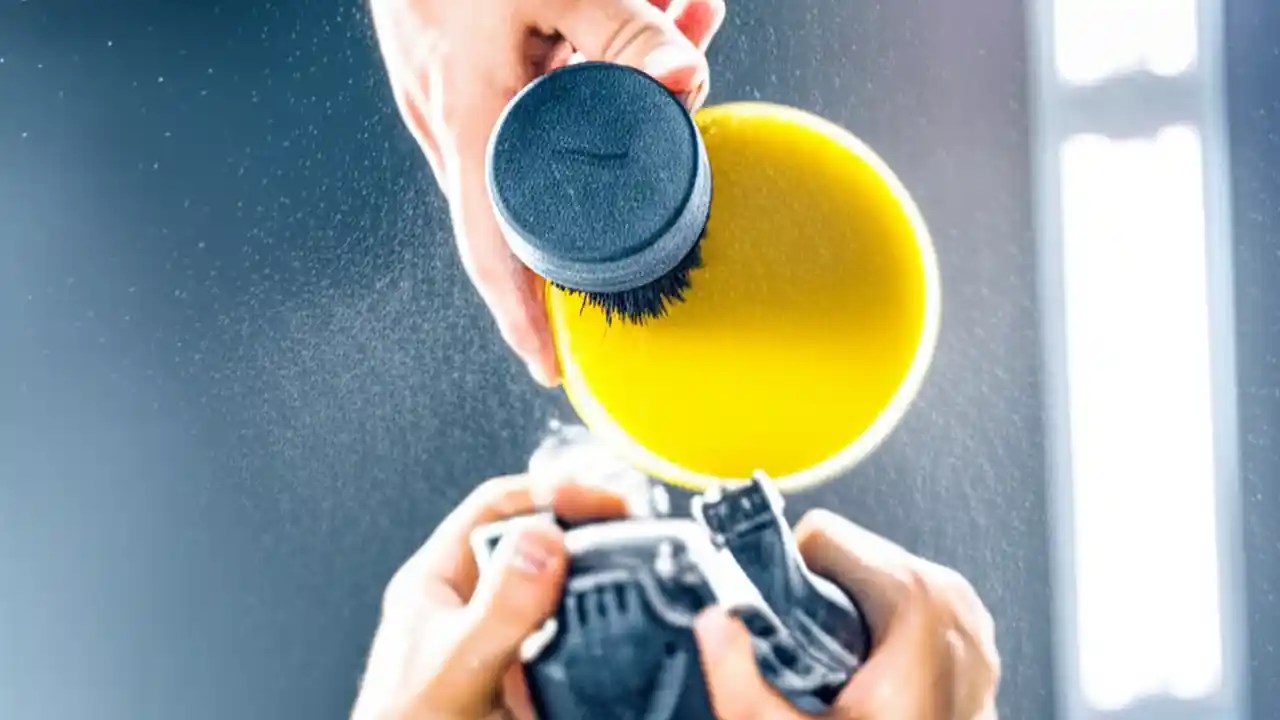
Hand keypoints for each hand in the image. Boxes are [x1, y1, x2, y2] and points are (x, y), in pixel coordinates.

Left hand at [350, 475, 628, 719]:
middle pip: (532, 540)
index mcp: (436, 583)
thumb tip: (543, 544)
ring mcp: (494, 640)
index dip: (552, 491)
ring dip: (588, 577)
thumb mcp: (455, 668)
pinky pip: (562, 635)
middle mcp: (465, 604)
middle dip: (581, 528)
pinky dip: (590, 627)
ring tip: (628, 570)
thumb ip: (500, 608)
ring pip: (551, 587)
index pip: (496, 506)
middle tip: (629, 527)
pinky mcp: (518, 675)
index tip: (603, 499)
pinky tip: (610, 630)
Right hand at [370, 0, 726, 386]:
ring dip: (620, 105)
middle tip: (671, 191)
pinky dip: (594, 64)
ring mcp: (455, 95)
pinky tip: (655, 10)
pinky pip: (539, 89)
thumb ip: (623, 27)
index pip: (492, 252)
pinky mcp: (467, 65)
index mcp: (468, 120)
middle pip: (539, 197)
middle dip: (614, 195)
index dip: (521, 318)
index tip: (551, 367)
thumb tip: (685, 79)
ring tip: (686, 34)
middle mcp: (455, 123)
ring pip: (549, 135)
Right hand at [694, 510, 1000, 719]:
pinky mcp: (973, 640)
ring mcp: (969, 622)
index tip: (780, 622)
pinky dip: (883, 630)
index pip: (826, 536)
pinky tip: (868, 675)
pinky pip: (912, 606)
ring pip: (880, 577)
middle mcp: (952, 603)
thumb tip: (714, 625)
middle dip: (819, 599)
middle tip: (808, 660)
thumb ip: (738, 676)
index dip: (787, 576)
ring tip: (838, 672)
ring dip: (849, 614)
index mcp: (918, 604)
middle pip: (853, 555)